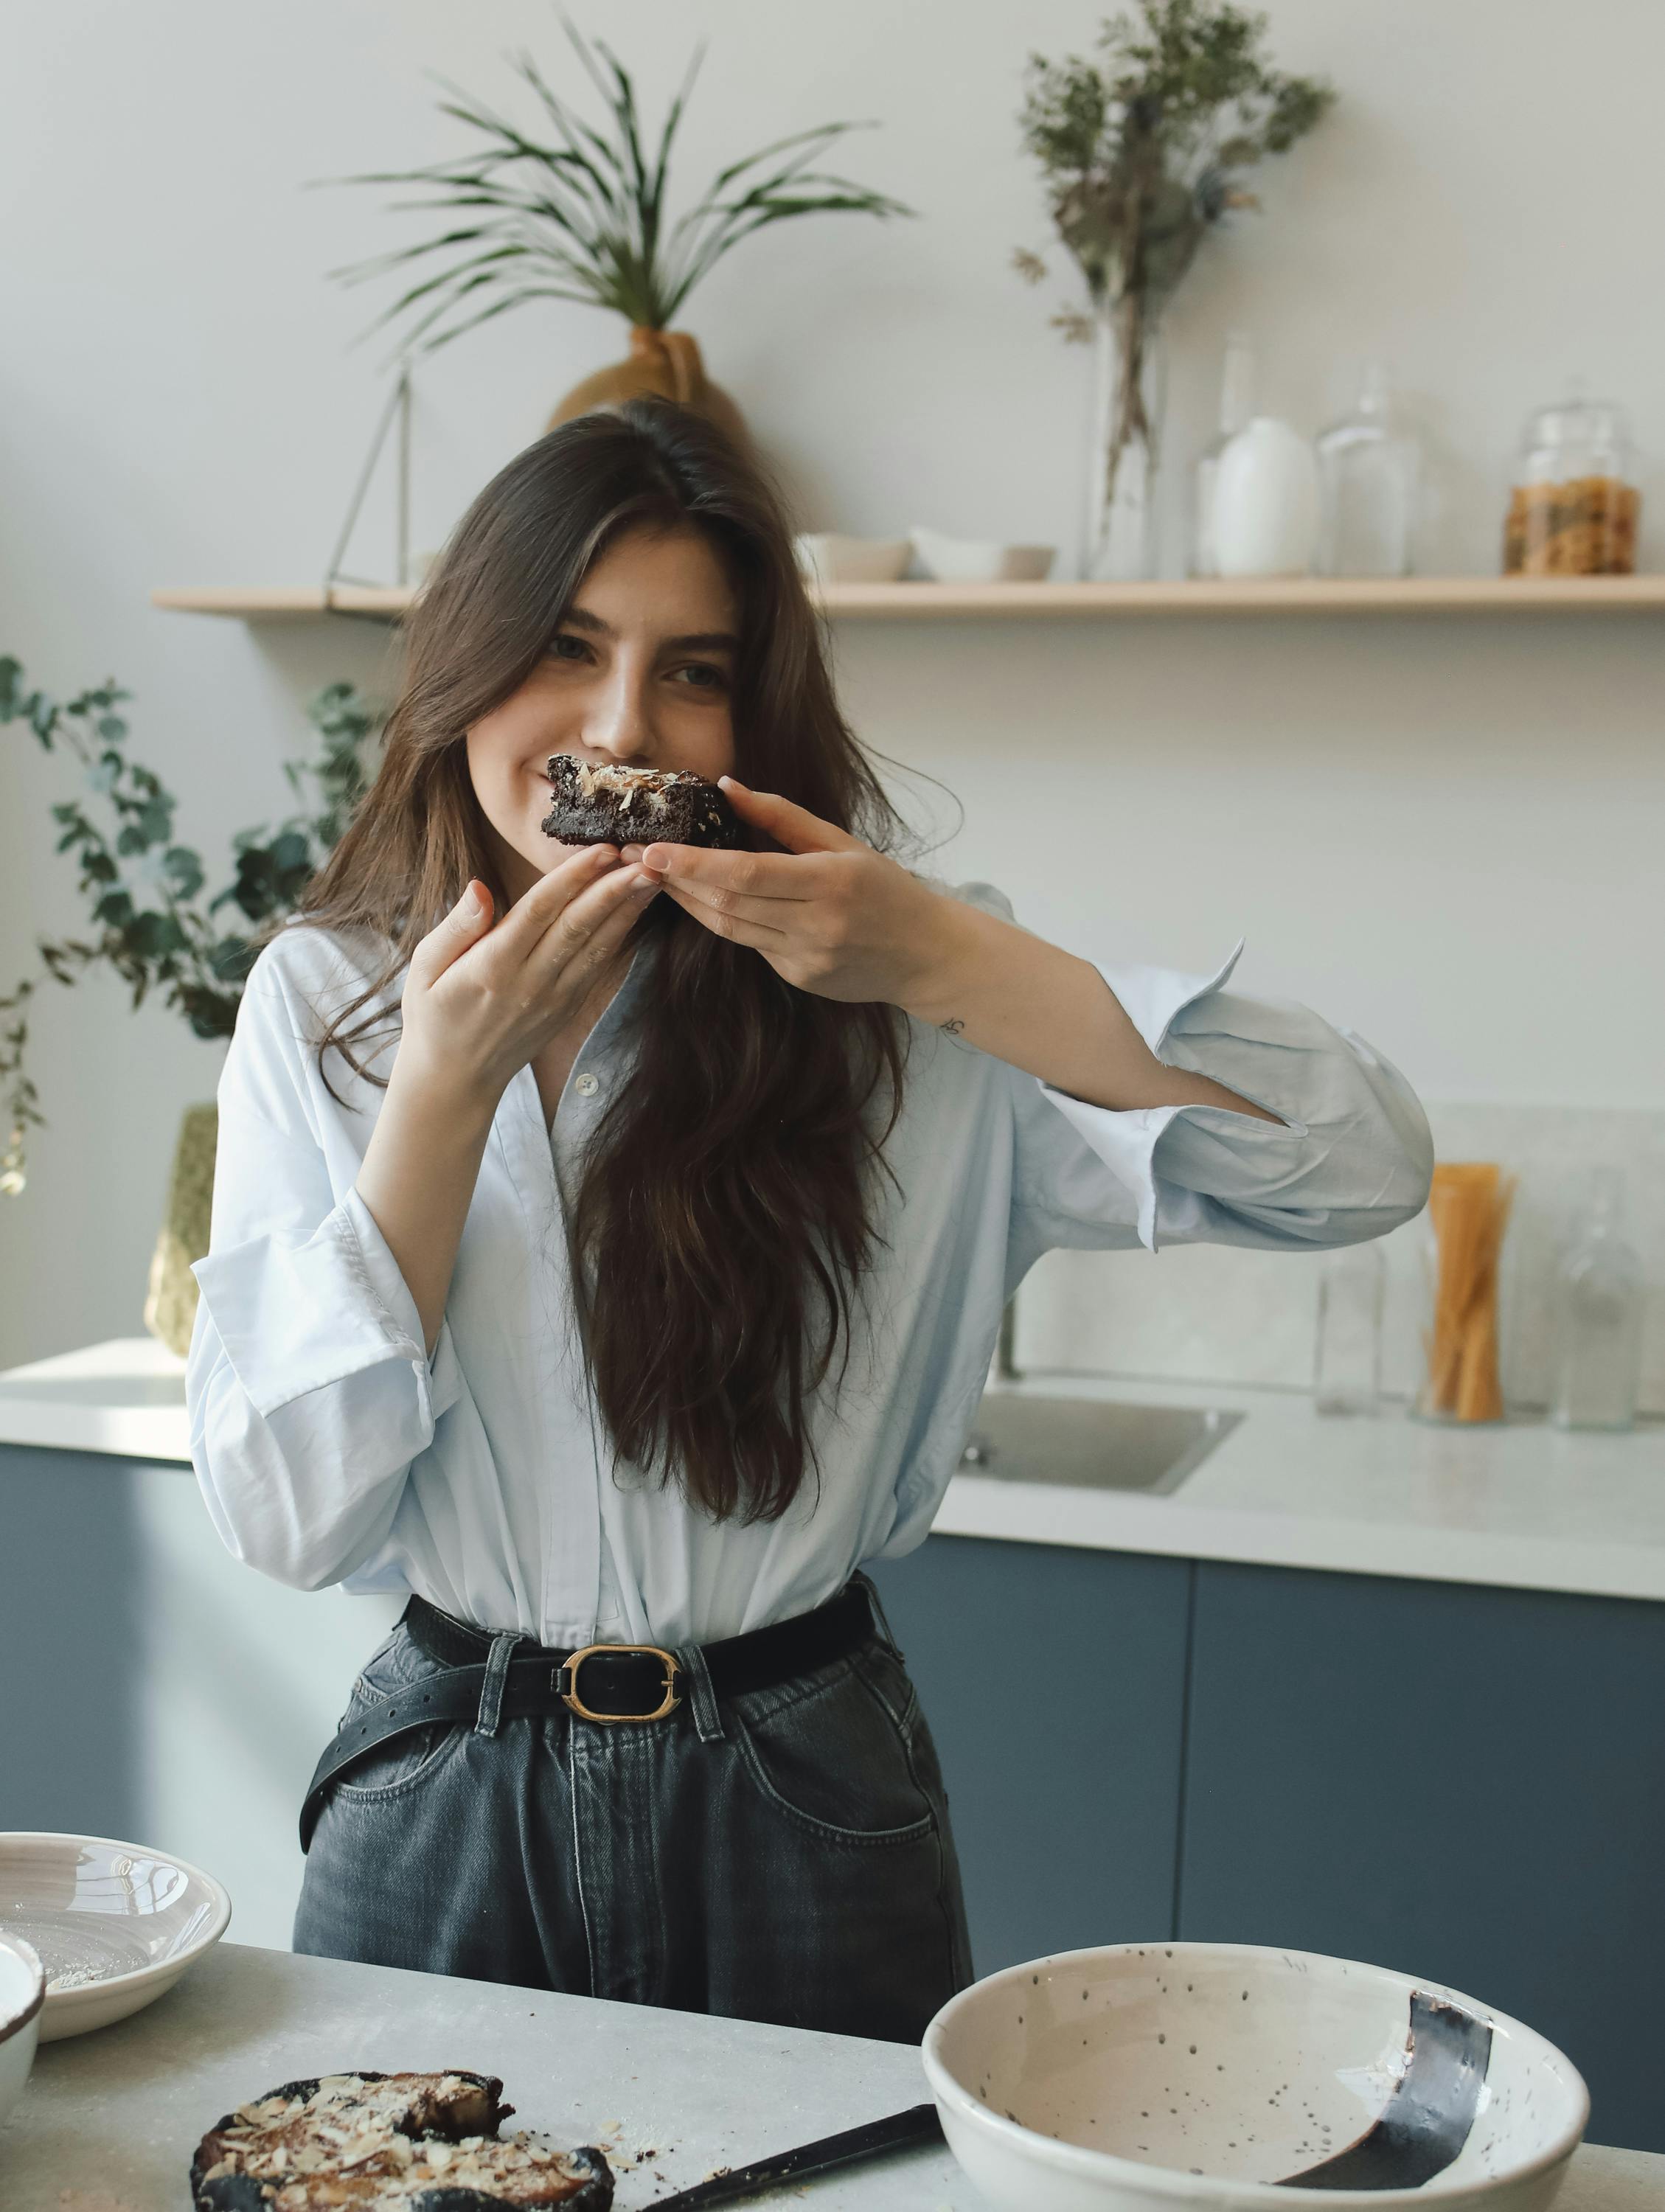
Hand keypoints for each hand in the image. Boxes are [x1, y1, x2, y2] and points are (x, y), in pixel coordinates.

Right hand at [396, 843, 659, 1109]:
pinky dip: (620, 937)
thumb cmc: (434, 1015)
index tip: (602, 850)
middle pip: (579, 926)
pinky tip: (636, 912)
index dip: (574, 878)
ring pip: (598, 947)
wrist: (455, 1079)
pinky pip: (598, 967)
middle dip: (615, 888)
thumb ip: (457, 927)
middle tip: (647, 858)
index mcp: (492, 966)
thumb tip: (480, 886)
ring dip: (628, 910)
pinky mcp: (567, 1008)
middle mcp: (530, 983)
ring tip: (653, 877)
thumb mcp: (425, 968)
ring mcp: (554, 999)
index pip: (539, 911)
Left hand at [625, 775, 962, 1009]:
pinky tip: (707, 899)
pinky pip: (750, 944)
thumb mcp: (842, 843)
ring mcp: (804, 958)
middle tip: (639, 856)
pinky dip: (725, 919)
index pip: (746, 874)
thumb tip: (727, 787)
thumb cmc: (886, 889)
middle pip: (728, 903)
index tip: (654, 850)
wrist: (925, 954)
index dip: (694, 865)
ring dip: (690, 901)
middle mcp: (814, 925)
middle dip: (678, 881)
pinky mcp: (798, 977)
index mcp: (829, 883)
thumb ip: (781, 816)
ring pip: (729, 928)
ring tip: (660, 876)